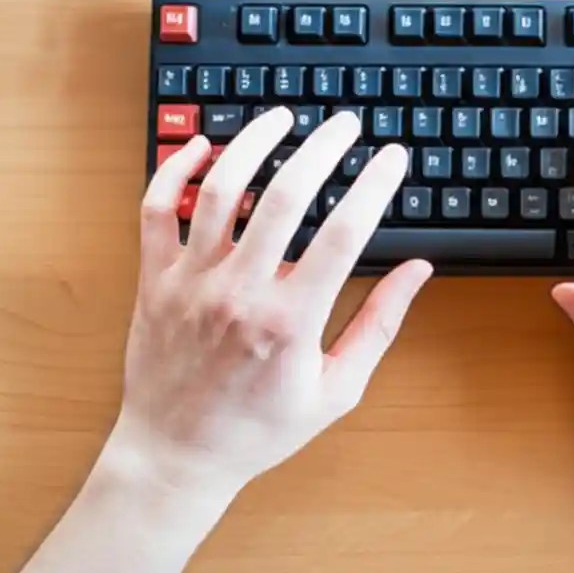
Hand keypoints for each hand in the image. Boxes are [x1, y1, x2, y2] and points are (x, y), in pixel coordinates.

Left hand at [114, 107, 431, 497]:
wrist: (178, 456)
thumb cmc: (260, 429)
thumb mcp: (338, 389)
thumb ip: (381, 325)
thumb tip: (417, 271)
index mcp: (291, 322)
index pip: (344, 233)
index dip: (374, 185)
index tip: (391, 158)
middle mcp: (239, 294)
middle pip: (284, 196)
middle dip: (321, 148)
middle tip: (344, 124)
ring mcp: (191, 283)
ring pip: (219, 190)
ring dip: (253, 143)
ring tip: (281, 117)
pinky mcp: (155, 280)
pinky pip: (156, 210)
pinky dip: (176, 170)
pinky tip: (206, 147)